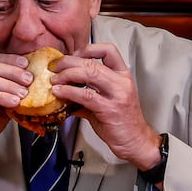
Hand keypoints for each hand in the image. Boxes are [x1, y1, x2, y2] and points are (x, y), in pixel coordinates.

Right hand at [0, 52, 29, 190]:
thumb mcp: (1, 104)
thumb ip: (10, 91)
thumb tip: (30, 83)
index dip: (11, 60)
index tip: (27, 64)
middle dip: (13, 71)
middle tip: (29, 79)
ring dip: (9, 85)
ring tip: (24, 92)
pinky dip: (1, 97)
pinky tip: (14, 101)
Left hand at [54, 42, 159, 169]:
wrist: (136, 141)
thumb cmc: (123, 122)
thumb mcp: (108, 101)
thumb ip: (89, 93)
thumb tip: (66, 91)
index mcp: (123, 75)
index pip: (108, 50)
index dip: (88, 49)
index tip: (73, 55)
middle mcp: (121, 81)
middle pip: (92, 62)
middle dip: (69, 62)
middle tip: (55, 67)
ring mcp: (117, 94)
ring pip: (89, 73)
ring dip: (67, 75)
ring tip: (55, 80)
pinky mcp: (109, 109)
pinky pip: (85, 95)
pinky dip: (69, 91)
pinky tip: (60, 92)